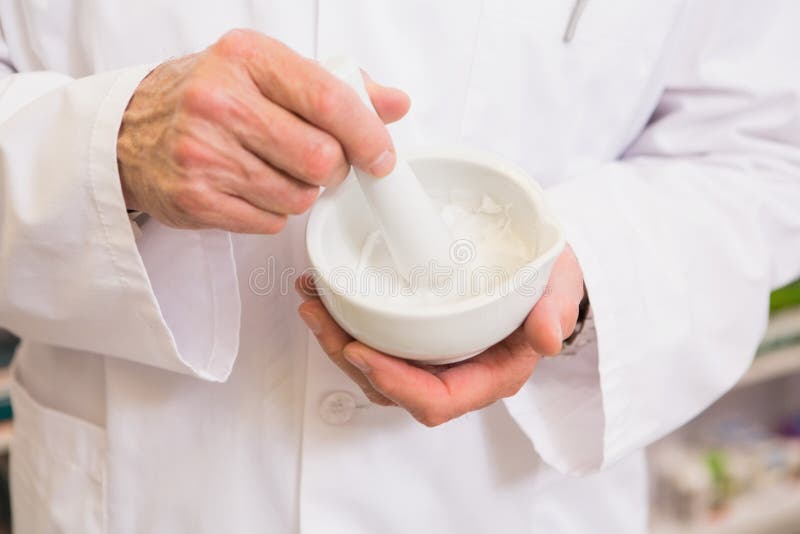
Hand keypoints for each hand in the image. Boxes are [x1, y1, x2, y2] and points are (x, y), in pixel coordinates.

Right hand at [117, 29, 409, 232]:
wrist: (130, 130)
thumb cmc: (208, 97)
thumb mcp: (266, 71)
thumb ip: (334, 86)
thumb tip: (394, 104)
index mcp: (247, 58)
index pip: (329, 100)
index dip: (368, 135)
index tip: (382, 156)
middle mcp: (220, 102)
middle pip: (321, 159)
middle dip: (334, 169)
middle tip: (322, 163)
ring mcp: (204, 153)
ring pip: (299, 197)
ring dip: (302, 192)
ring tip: (276, 170)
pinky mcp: (196, 198)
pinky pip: (271, 222)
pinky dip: (273, 212)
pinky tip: (251, 188)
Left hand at [297, 245, 584, 425]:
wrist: (539, 270)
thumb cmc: (547, 284)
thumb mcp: (559, 290)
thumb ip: (555, 312)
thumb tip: (547, 338)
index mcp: (490, 376)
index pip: (436, 401)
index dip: (395, 384)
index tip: (361, 352)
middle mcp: (455, 375)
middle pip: (392, 388)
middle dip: (348, 357)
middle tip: (318, 314)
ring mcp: (432, 360)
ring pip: (375, 369)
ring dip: (337, 339)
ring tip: (312, 300)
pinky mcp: (416, 339)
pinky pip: (376, 343)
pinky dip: (346, 321)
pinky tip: (327, 292)